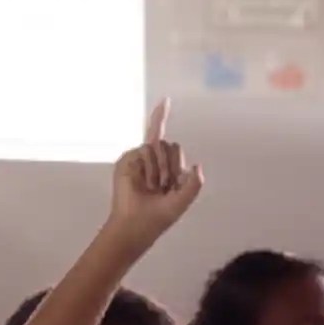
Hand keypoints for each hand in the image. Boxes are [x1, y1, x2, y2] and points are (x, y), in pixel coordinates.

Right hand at [106, 98, 204, 248]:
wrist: (137, 224)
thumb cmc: (159, 216)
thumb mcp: (183, 200)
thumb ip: (194, 184)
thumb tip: (196, 165)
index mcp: (166, 168)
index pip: (168, 142)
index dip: (161, 118)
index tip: (164, 100)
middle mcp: (152, 160)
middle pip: (169, 144)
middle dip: (171, 165)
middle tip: (164, 186)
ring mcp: (138, 160)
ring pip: (157, 147)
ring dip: (160, 170)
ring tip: (152, 187)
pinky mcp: (127, 161)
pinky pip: (144, 152)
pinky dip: (148, 169)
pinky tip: (143, 183)